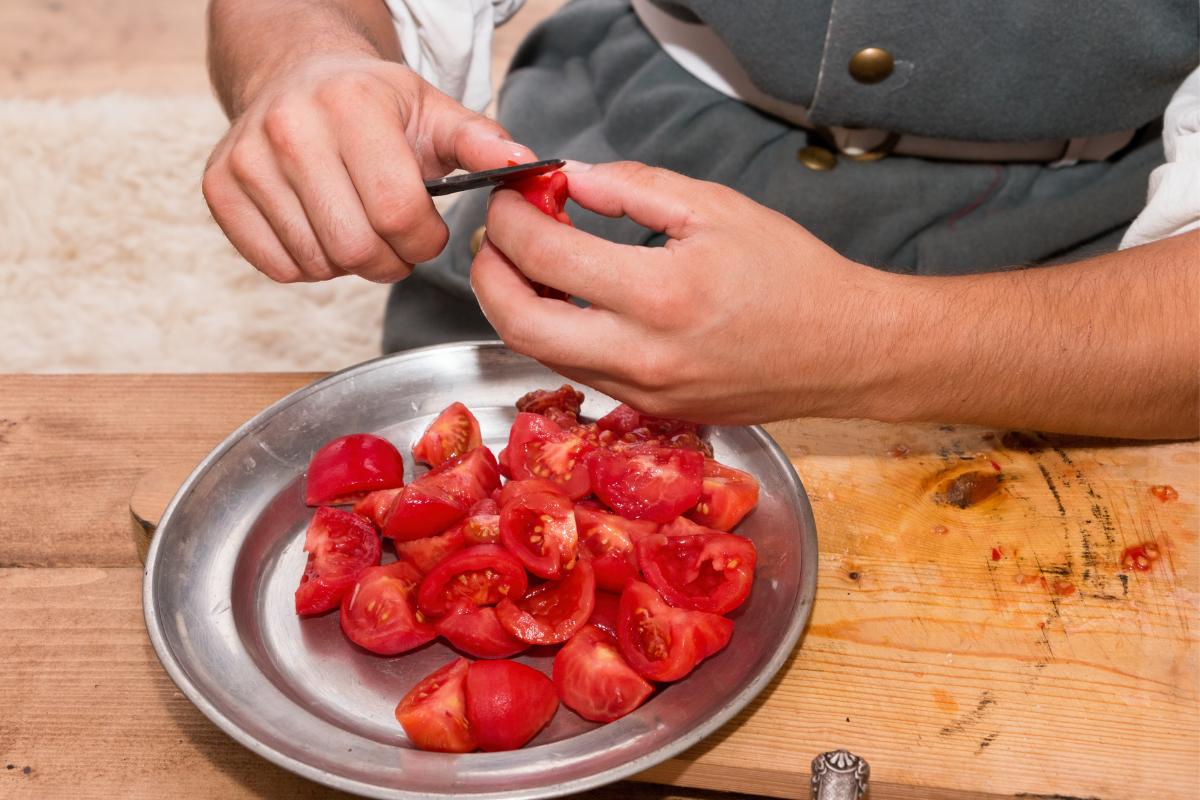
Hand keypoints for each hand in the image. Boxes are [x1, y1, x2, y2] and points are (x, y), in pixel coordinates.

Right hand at [203, 54, 533, 282]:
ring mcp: (248, 160)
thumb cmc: (372, 104)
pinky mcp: (220, 188)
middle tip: (395, 239)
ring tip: (358, 225)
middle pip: (357, 247)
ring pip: (318, 263)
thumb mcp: (434, 112)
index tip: (428, 231)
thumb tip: (531, 166)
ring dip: (350, 264)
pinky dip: (309, 265)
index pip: (398, 214)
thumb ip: (483, 142)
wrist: (296, 76)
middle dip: (391, 260)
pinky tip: (321, 229)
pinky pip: (277, 267)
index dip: (424, 240)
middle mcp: (290, 128)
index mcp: (351, 106)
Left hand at [471, 161, 906, 424]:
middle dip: (489, 274)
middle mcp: (643, 356)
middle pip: (518, 324)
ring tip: (534, 261)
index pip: (545, 256)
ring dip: (518, 305)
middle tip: (498, 237)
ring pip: (540, 355)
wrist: (845, 351)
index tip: (513, 195)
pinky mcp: (650, 410)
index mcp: (660, 295)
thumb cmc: (794, 277)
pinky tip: (573, 299)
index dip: (511, 218)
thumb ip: (633, 188)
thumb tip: (570, 177)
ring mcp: (644, 393)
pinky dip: (558, 332)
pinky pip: (579, 370)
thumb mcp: (717, 208)